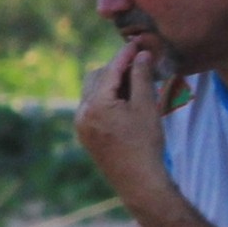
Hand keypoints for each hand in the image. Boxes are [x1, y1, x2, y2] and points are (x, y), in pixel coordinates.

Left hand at [75, 45, 169, 201]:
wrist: (139, 182)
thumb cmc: (146, 144)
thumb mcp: (146, 107)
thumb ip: (141, 78)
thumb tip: (141, 55)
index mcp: (96, 104)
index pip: (110, 70)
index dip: (125, 55)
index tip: (137, 44)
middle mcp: (82, 112)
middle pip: (96, 77)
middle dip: (116, 69)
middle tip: (138, 66)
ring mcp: (81, 125)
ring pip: (93, 92)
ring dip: (110, 84)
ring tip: (134, 85)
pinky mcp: (85, 135)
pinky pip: (92, 108)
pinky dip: (106, 100)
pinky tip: (125, 104)